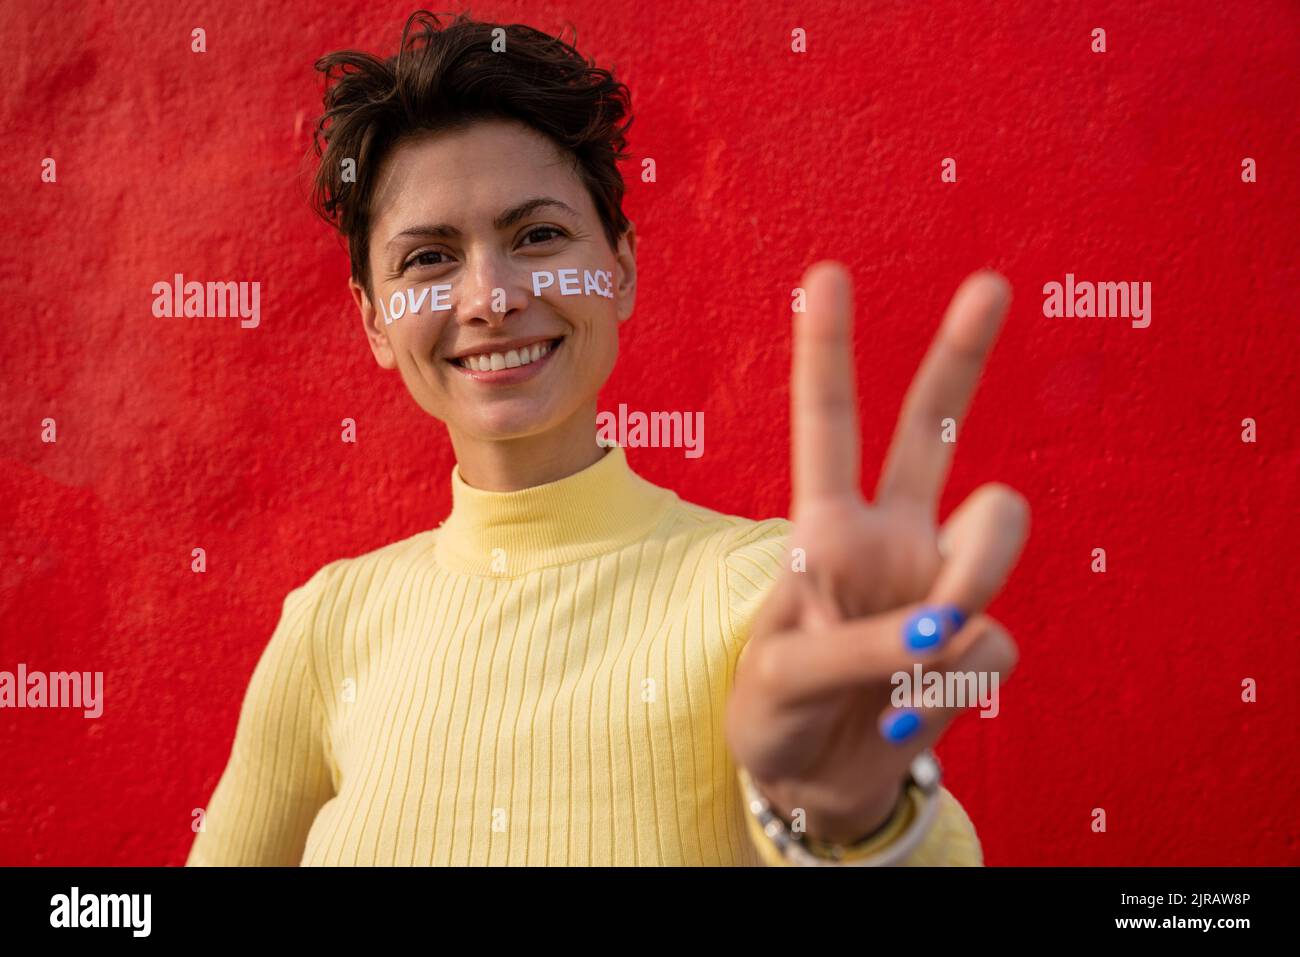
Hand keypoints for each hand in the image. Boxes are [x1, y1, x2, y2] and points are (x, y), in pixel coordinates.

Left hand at [725, 262, 1029, 843]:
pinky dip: (947, 684)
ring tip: (916, 652)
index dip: (827, 352)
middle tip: (988, 283)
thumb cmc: (779, 709)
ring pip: (994, 533)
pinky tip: (907, 707)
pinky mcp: (976, 642)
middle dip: (960, 355)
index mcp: (825, 526)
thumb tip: (955, 631)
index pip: (826, 426)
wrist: (816, 782)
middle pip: (932, 430)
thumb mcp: (784, 676)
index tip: (828, 272)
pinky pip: (991, 644)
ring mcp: (939, 583)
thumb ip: (861, 647)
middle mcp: (890, 536)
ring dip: (962, 587)